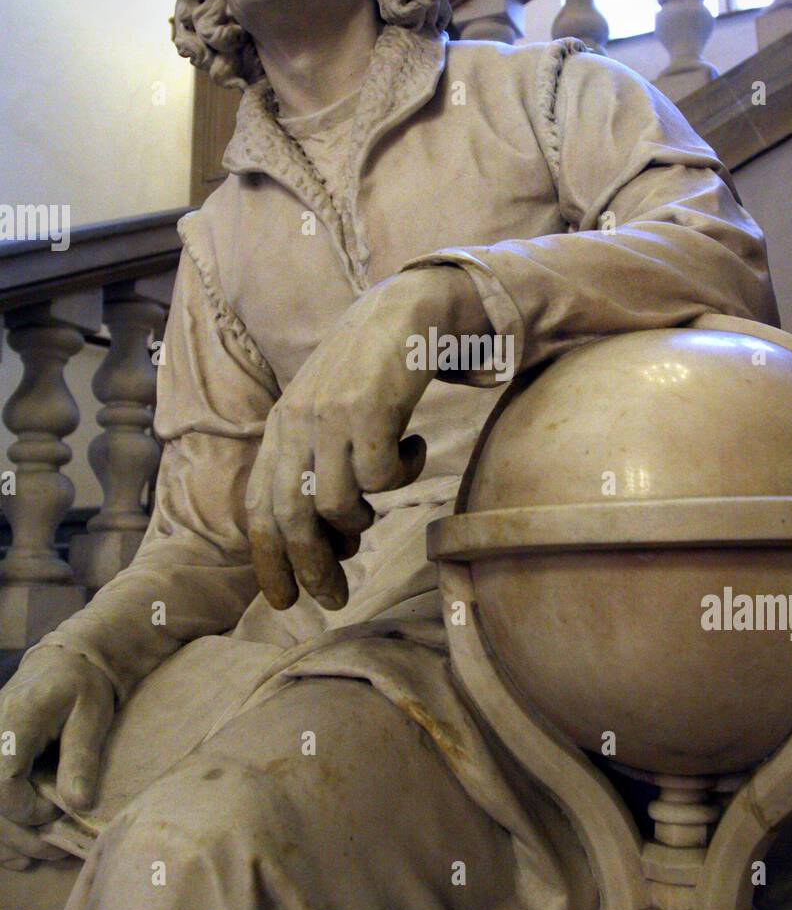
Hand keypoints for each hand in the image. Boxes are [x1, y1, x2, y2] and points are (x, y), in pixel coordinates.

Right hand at [0, 647, 113, 869]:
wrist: (61, 664)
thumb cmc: (81, 686)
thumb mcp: (91, 715)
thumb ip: (81, 757)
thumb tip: (78, 805)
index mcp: (11, 724)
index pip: (3, 781)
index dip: (29, 809)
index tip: (60, 811)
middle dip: (20, 834)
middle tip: (56, 848)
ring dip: (9, 838)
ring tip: (42, 853)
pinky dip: (2, 830)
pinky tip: (20, 851)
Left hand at [246, 266, 488, 611]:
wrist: (407, 309)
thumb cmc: (371, 371)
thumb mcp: (327, 415)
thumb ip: (319, 466)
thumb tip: (334, 540)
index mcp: (279, 429)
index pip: (259, 509)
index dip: (268, 560)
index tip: (285, 600)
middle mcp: (296, 423)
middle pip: (291, 518)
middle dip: (312, 568)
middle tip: (335, 598)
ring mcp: (331, 417)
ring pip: (333, 504)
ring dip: (361, 521)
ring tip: (380, 505)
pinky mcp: (370, 409)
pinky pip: (380, 475)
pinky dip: (401, 475)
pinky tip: (413, 448)